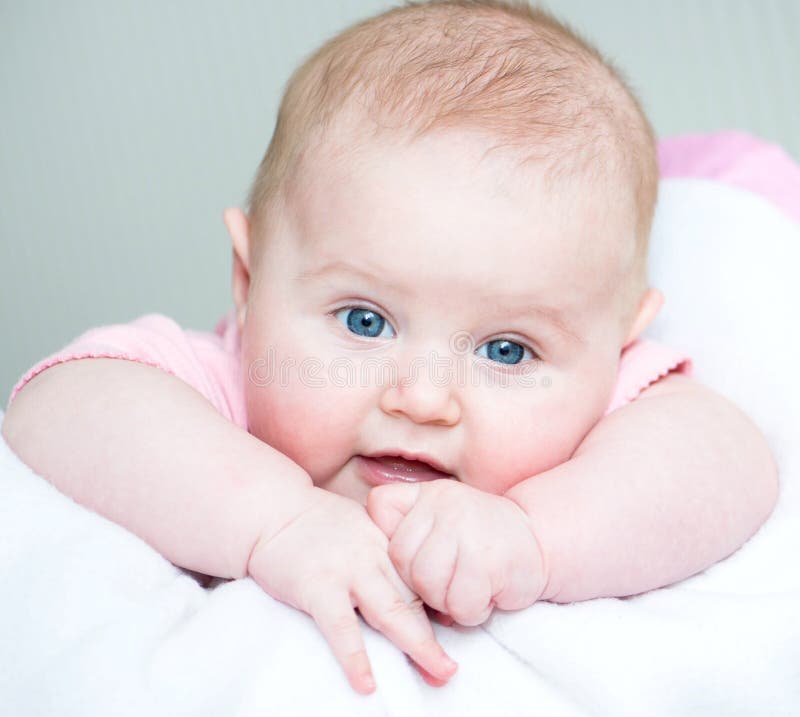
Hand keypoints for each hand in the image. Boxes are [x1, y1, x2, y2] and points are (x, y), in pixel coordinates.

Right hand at [246, 486, 457, 693]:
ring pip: (390, 611)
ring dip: (417, 644)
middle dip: (436, 635)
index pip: (419, 579)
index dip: (437, 611)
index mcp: (384, 541)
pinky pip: (341, 628)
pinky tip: (367, 682)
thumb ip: (380, 551)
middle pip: (413, 598)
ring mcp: (347, 570)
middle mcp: (373, 554)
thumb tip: (404, 589)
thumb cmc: (314, 523)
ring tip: (437, 673)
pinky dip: (356, 657)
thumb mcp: (358, 526)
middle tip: (452, 667)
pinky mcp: (317, 586)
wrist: (272, 510)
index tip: (451, 635)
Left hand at [367, 480, 548, 625]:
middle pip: (401, 560)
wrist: (540, 542)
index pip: (379, 509)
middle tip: (450, 581)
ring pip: (427, 585)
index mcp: (428, 492)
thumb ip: (407, 527)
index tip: (418, 555)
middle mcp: (445, 503)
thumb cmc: (480, 539)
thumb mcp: (441, 519)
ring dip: (446, 602)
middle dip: (421, 584)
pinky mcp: (488, 560)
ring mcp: (467, 529)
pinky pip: (459, 604)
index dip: (392, 542)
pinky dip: (471, 612)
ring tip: (467, 588)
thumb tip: (368, 562)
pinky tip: (486, 596)